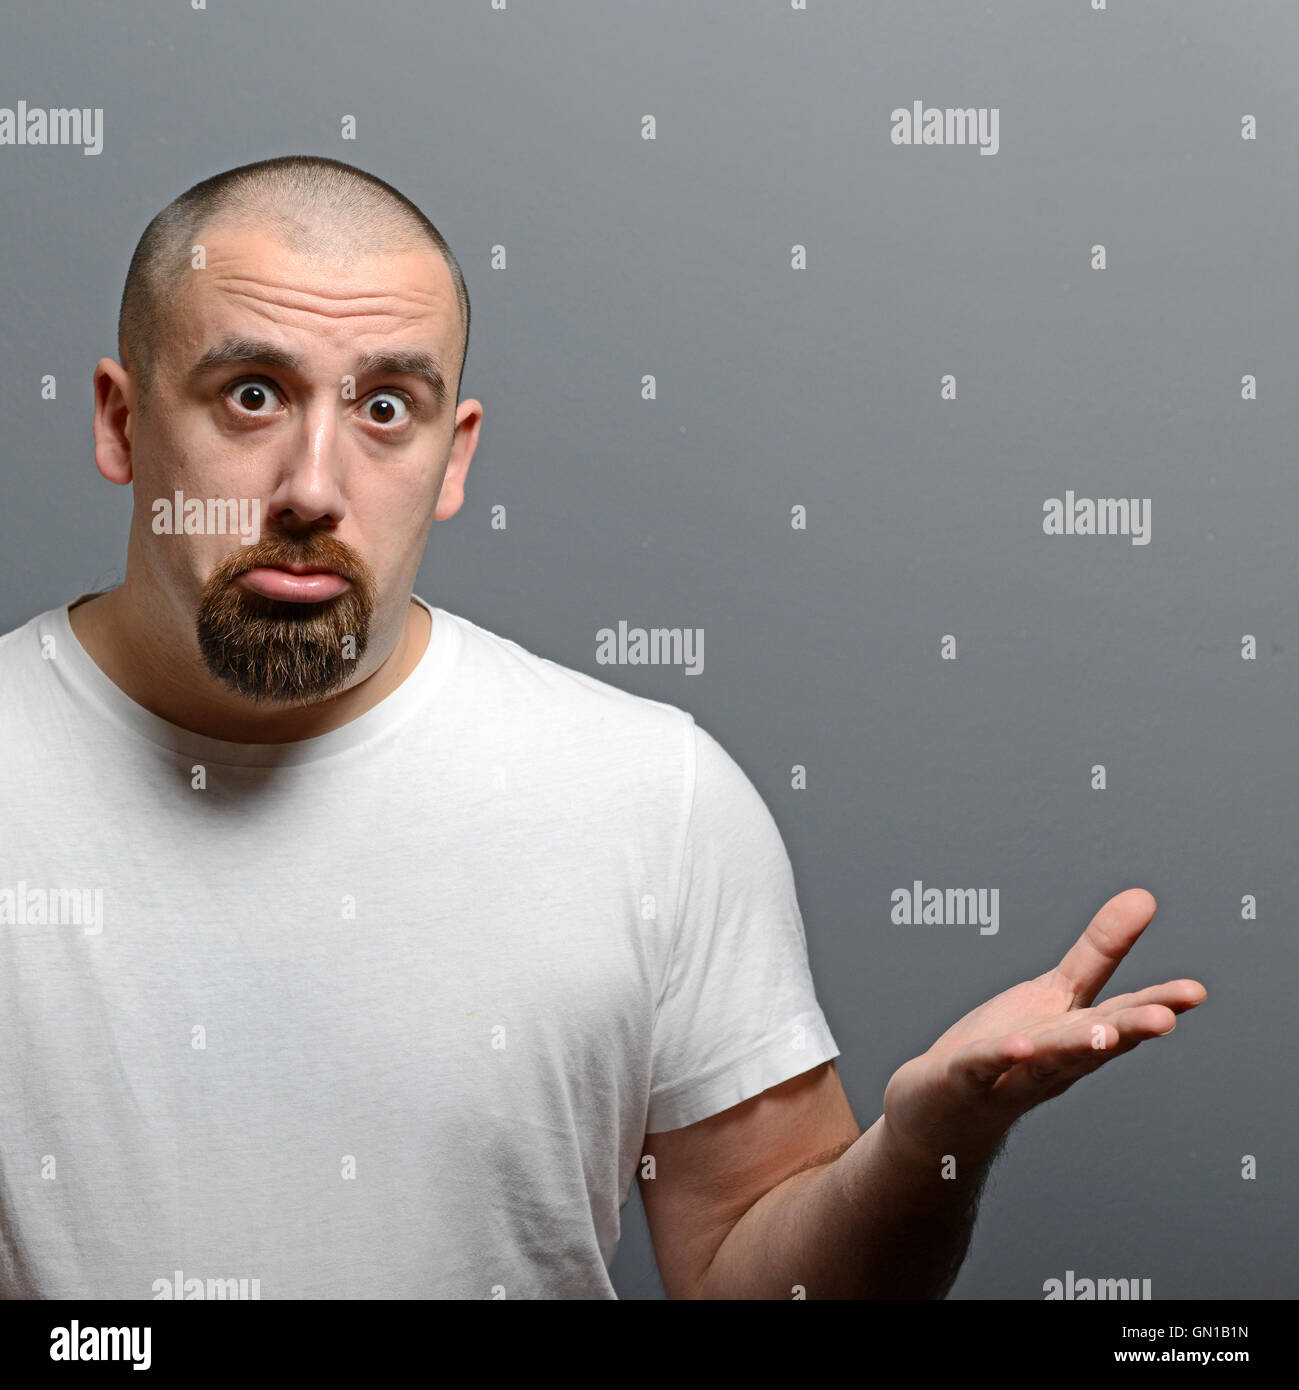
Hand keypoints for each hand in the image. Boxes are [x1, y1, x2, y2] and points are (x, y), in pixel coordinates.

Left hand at [881, 888, 1206, 1164]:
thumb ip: (1100, 950)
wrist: (948, 1106)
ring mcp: (1010, 1073)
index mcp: (1079, 1034)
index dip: (1158, 1004)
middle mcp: (1053, 1059)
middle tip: (1164, 1020)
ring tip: (1103, 1034)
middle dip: (1128, 1031)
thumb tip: (1145, 896)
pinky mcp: (964, 1077)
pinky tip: (1018, 1047)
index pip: (1123, 1016)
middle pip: (1093, 1041)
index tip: (1195, 992)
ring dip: (1074, 1047)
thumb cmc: (1012, 1047)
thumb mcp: (1059, 992)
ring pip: (1047, 1058)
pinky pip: (983, 1066)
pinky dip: (1001, 1056)